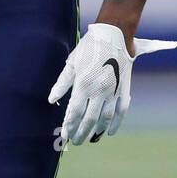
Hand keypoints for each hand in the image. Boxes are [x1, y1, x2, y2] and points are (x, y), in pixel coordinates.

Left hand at [48, 22, 176, 143]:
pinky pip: (121, 111)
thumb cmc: (89, 48)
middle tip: (76, 142)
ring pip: (105, 118)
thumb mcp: (72, 63)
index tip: (65, 135)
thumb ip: (62, 83)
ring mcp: (113, 91)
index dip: (69, 125)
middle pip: (89, 119)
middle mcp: (99, 90)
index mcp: (84, 84)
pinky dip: (116, 123)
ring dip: (97, 131)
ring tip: (90, 139)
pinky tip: (109, 132)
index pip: (75, 112)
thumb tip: (52, 100)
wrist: (115, 36)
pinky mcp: (124, 89)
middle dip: (81, 133)